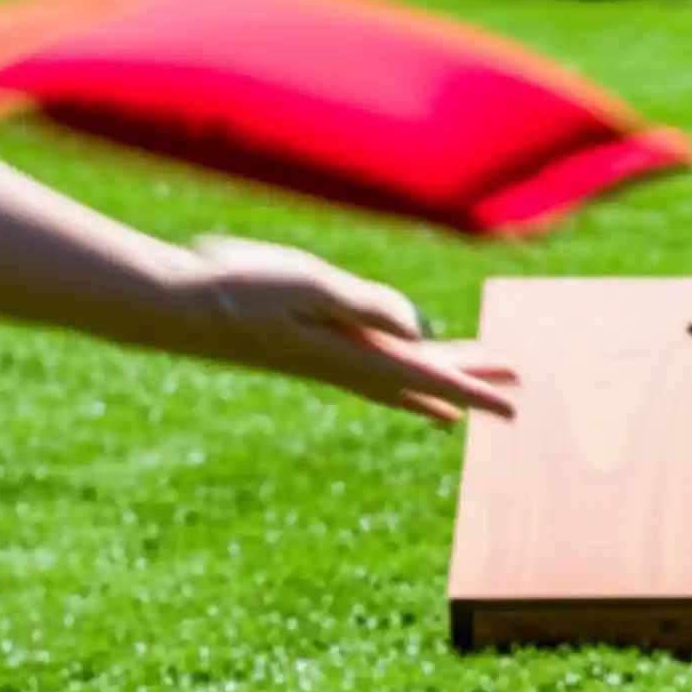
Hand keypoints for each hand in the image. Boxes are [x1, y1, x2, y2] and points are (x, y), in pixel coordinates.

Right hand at [180, 235, 515, 423]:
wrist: (177, 307)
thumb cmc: (238, 289)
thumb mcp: (308, 284)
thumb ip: (365, 305)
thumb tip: (417, 328)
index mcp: (353, 353)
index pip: (430, 374)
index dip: (475, 389)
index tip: (514, 407)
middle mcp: (345, 364)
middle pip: (424, 379)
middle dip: (470, 381)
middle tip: (512, 389)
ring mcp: (326, 358)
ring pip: (400, 377)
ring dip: (440, 378)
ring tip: (471, 387)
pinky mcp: (309, 349)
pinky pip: (373, 369)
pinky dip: (402, 373)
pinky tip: (401, 367)